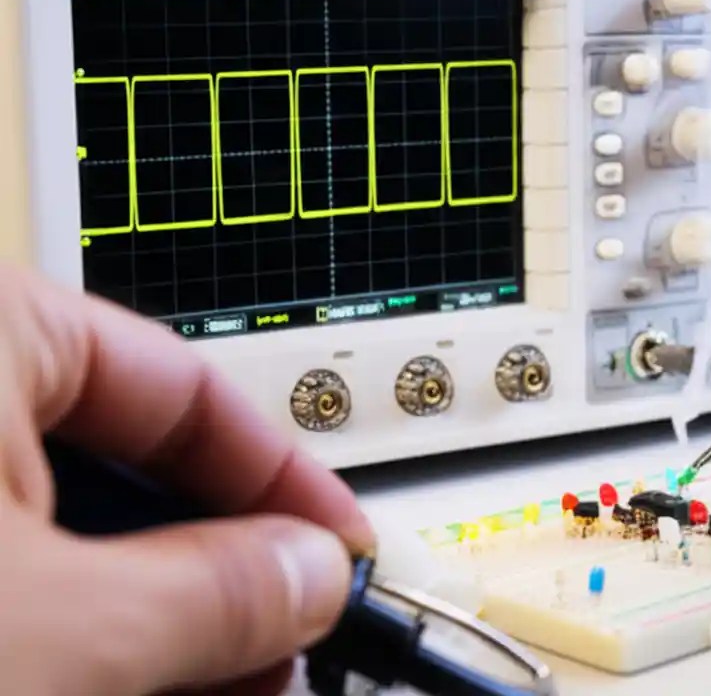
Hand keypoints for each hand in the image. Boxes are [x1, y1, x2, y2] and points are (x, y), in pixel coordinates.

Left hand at [0, 265, 375, 694]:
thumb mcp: (62, 627)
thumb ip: (214, 590)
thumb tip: (308, 572)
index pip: (184, 382)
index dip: (284, 479)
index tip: (340, 551)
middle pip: (127, 460)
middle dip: (219, 569)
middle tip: (281, 639)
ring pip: (62, 531)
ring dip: (156, 616)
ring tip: (225, 682)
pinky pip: (10, 572)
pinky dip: (71, 630)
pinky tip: (131, 680)